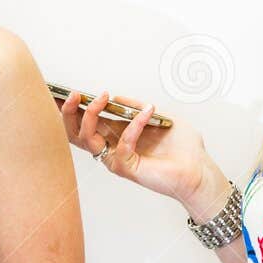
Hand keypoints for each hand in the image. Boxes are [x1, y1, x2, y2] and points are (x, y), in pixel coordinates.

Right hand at [58, 90, 213, 207]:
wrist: (200, 170)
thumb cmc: (183, 148)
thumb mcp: (159, 116)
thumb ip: (136, 107)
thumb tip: (115, 97)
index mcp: (117, 135)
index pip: (86, 123)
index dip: (71, 110)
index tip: (62, 92)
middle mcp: (112, 148)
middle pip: (76, 133)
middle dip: (68, 113)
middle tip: (73, 94)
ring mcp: (117, 159)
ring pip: (87, 139)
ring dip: (90, 115)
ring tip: (103, 97)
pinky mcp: (126, 168)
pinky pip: (121, 143)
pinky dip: (134, 124)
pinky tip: (148, 112)